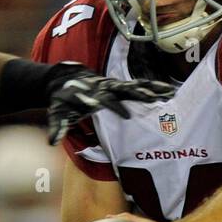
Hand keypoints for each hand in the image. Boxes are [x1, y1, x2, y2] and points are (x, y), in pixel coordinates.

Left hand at [46, 69, 175, 144]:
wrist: (65, 80)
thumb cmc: (63, 100)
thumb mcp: (57, 113)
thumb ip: (56, 127)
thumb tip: (51, 142)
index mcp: (93, 95)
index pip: (105, 101)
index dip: (114, 107)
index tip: (126, 116)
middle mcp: (106, 87)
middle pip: (125, 89)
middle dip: (139, 94)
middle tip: (154, 99)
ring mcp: (115, 85)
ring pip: (136, 85)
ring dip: (153, 89)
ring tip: (170, 92)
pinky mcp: (121, 85)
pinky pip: (140, 85)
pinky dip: (154, 87)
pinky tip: (170, 90)